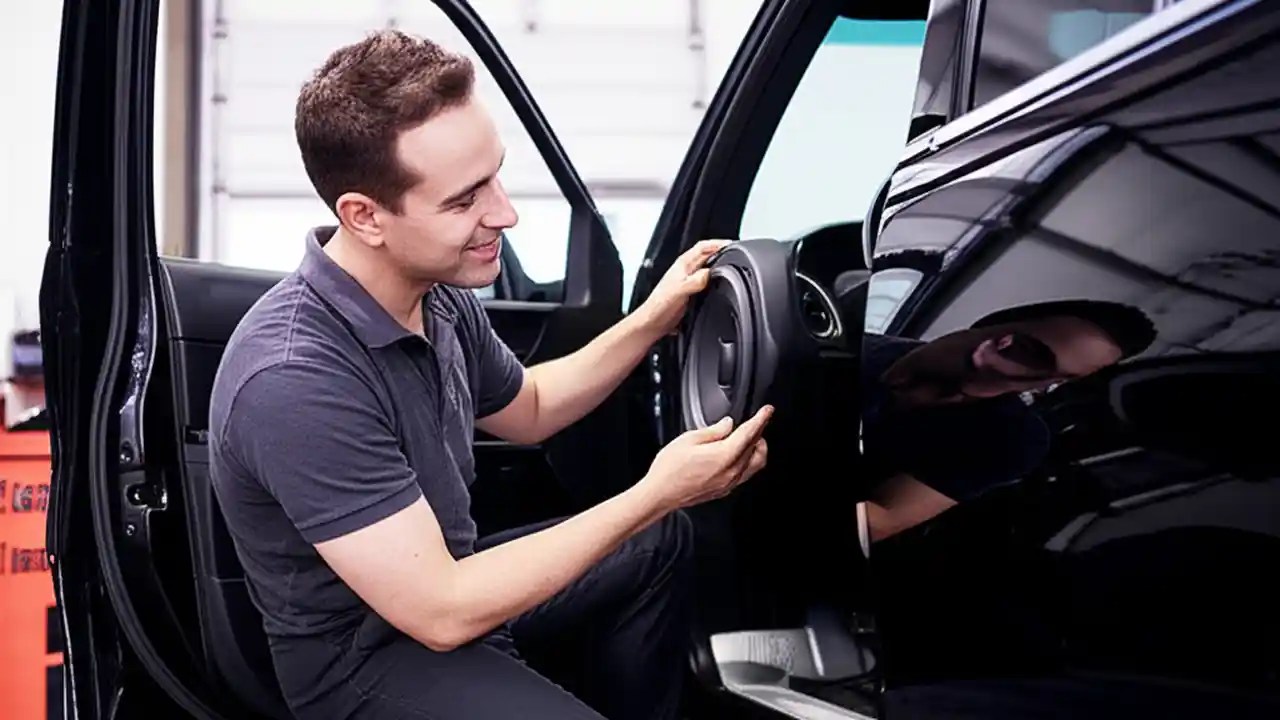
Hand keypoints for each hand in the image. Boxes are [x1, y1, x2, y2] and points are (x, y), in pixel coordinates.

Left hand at [638, 239, 731, 336]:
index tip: (730, 244)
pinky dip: (714, 281)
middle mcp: (685, 270)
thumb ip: (696, 280)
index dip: (717, 243)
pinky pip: (705, 282)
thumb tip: (710, 273)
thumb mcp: (680, 290)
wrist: (652, 322)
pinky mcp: (690, 292)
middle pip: (707, 255)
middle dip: (721, 253)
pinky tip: (719, 286)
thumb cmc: (660, 306)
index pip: (703, 247)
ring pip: (707, 268)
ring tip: (730, 267)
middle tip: (734, 254)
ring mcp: (687, 281)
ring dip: (718, 266)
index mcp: (682, 264)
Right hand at [640, 405, 772, 512]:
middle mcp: (731, 472)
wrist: (659, 494)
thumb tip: (728, 424)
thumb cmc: (669, 469)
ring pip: (755, 464)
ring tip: (746, 439)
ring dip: (755, 449)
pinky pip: (745, 474)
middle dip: (758, 433)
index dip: (761, 419)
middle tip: (754, 423)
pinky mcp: (724, 490)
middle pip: (757, 449)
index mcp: (724, 456)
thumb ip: (713, 431)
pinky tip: (735, 455)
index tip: (767, 411)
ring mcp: (729, 483)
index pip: (750, 433)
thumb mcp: (688, 440)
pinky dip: (746, 461)